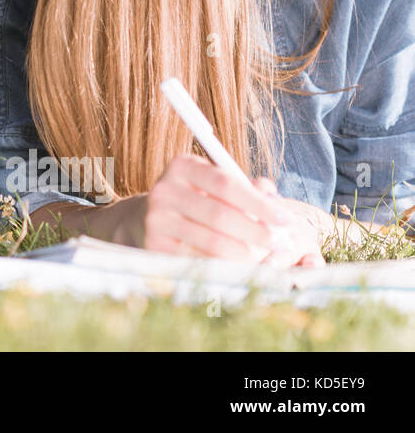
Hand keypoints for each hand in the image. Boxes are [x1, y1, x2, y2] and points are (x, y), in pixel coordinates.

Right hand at [113, 154, 324, 267]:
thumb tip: (273, 198)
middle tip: (280, 244)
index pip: (226, 184)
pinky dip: (226, 266)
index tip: (286, 220)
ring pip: (212, 242)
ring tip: (264, 256)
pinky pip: (200, 261)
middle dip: (257, 233)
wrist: (146, 218)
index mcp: (182, 166)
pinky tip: (241, 266)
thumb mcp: (215, 185)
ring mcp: (156, 220)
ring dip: (246, 253)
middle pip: (220, 215)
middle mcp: (164, 190)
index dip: (259, 203)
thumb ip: (247, 188)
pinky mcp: (155, 246)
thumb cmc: (196, 199)